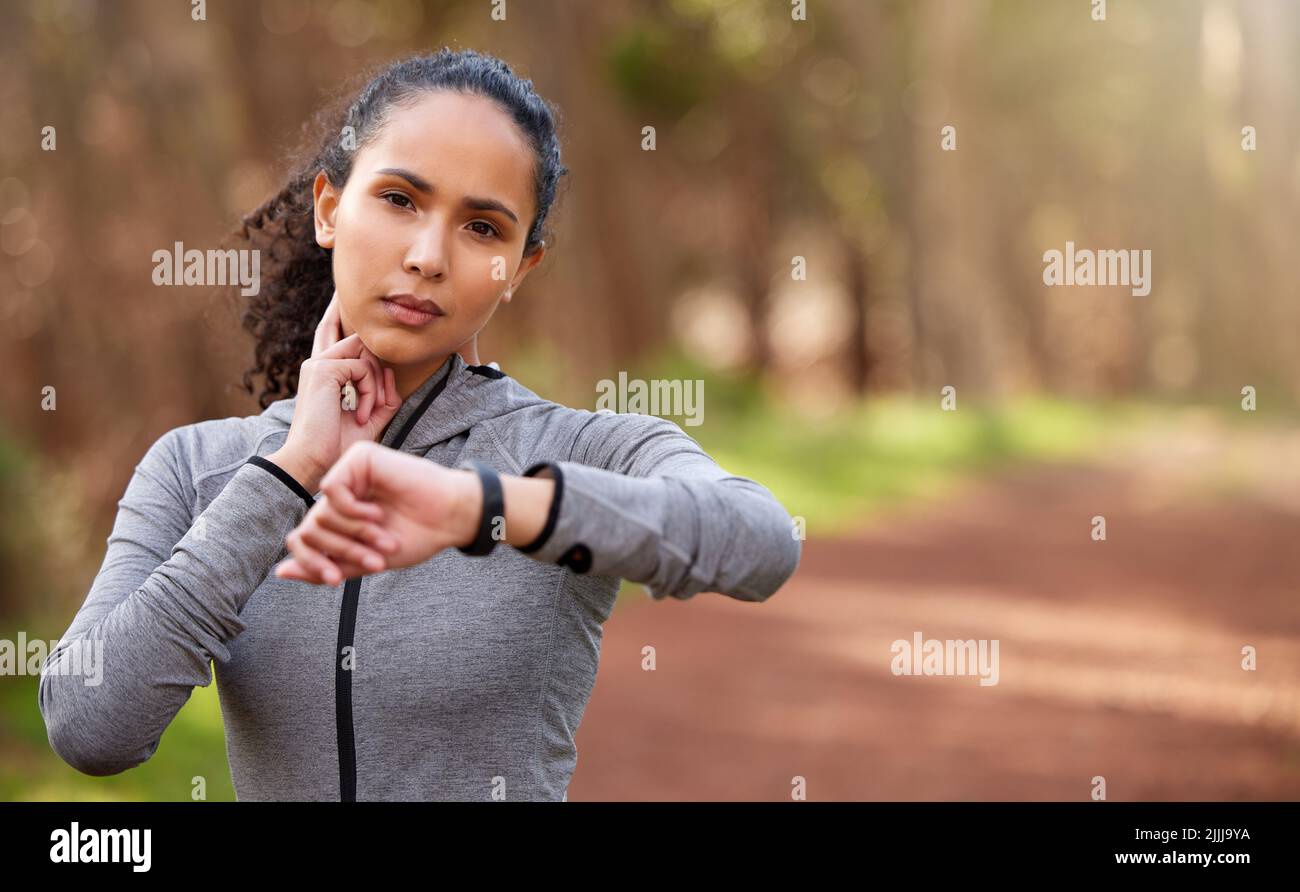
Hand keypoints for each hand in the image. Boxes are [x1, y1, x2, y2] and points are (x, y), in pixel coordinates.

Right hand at [267, 291, 400, 492]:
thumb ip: (382, 395)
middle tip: (379, 404)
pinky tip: (359, 414)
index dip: (335, 312)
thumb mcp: (368, 417)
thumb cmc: (336, 445)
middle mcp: (318, 363)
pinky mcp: (323, 369)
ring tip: (367, 413)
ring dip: (376, 383)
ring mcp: (318, 363)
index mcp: (323, 373)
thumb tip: (391, 375)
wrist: (313, 462)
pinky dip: (370, 392)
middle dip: (379, 369)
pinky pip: (363, 368)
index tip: (338, 294)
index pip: (330, 333)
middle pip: (359, 340)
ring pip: (365, 351)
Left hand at [273, 440, 481, 584]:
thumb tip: (280, 573)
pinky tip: (376, 513)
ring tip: (384, 537)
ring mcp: (348, 473)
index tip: (336, 580)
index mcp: (340, 516)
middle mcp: (341, 493)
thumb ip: (325, 566)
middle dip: (341, 550)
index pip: (304, 539)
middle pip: (311, 527)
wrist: (449, 518)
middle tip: (375, 560)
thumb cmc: (415, 537)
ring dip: (353, 533)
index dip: (312, 563)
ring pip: (320, 511)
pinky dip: (351, 509)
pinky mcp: (358, 458)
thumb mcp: (364, 561)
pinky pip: (331, 488)